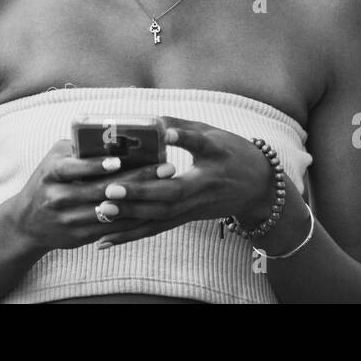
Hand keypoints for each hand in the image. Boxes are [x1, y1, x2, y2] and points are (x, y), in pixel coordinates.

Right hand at [2, 139, 177, 251]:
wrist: (26, 222)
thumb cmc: (47, 181)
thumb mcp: (54, 160)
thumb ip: (79, 149)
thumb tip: (116, 135)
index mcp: (52, 172)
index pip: (75, 168)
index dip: (96, 165)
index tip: (120, 160)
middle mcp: (59, 196)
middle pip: (101, 189)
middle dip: (137, 179)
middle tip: (166, 168)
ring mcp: (69, 219)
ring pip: (110, 211)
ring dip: (141, 201)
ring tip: (167, 189)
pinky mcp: (79, 237)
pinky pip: (110, 229)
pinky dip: (132, 219)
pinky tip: (153, 209)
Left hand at [91, 116, 277, 248]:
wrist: (259, 189)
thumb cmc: (233, 154)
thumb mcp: (213, 134)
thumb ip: (182, 126)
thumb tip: (150, 119)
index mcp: (213, 160)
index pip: (197, 150)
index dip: (181, 142)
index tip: (164, 134)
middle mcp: (203, 188)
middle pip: (170, 194)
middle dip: (139, 193)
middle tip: (109, 189)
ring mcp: (194, 208)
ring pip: (160, 217)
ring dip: (131, 217)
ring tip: (101, 211)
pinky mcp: (186, 218)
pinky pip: (156, 229)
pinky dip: (130, 235)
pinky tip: (105, 241)